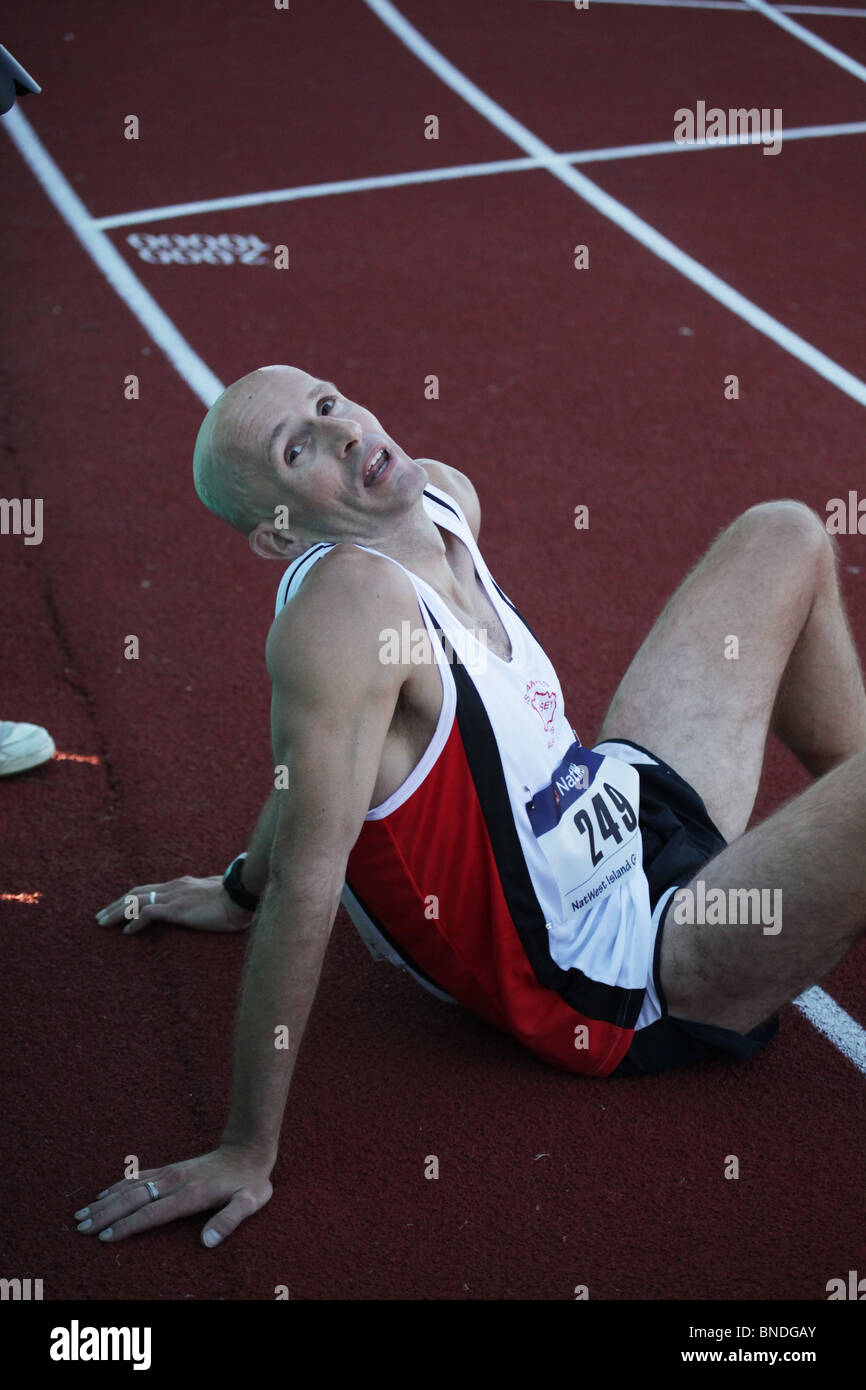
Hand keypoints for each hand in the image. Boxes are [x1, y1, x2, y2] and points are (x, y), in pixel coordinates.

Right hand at [73, 1145, 274, 1246]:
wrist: (248, 1149)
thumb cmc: (249, 1181)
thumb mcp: (249, 1203)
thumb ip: (229, 1221)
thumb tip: (208, 1242)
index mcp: (191, 1195)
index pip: (152, 1213)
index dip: (128, 1226)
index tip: (105, 1238)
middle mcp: (175, 1182)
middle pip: (133, 1199)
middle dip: (105, 1215)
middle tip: (80, 1228)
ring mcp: (170, 1174)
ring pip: (130, 1188)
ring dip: (105, 1202)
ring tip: (81, 1214)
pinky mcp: (169, 1169)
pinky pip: (138, 1178)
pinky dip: (117, 1186)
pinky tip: (103, 1195)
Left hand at [96, 875, 252, 933]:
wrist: (242, 897)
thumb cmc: (235, 899)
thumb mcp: (216, 897)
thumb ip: (206, 898)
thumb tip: (207, 904)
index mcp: (182, 884)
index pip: (150, 889)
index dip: (132, 898)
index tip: (119, 907)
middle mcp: (174, 887)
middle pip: (136, 892)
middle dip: (116, 904)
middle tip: (100, 916)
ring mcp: (174, 896)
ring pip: (135, 901)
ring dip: (116, 912)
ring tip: (103, 924)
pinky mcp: (175, 909)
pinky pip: (147, 914)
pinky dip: (133, 922)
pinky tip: (126, 933)